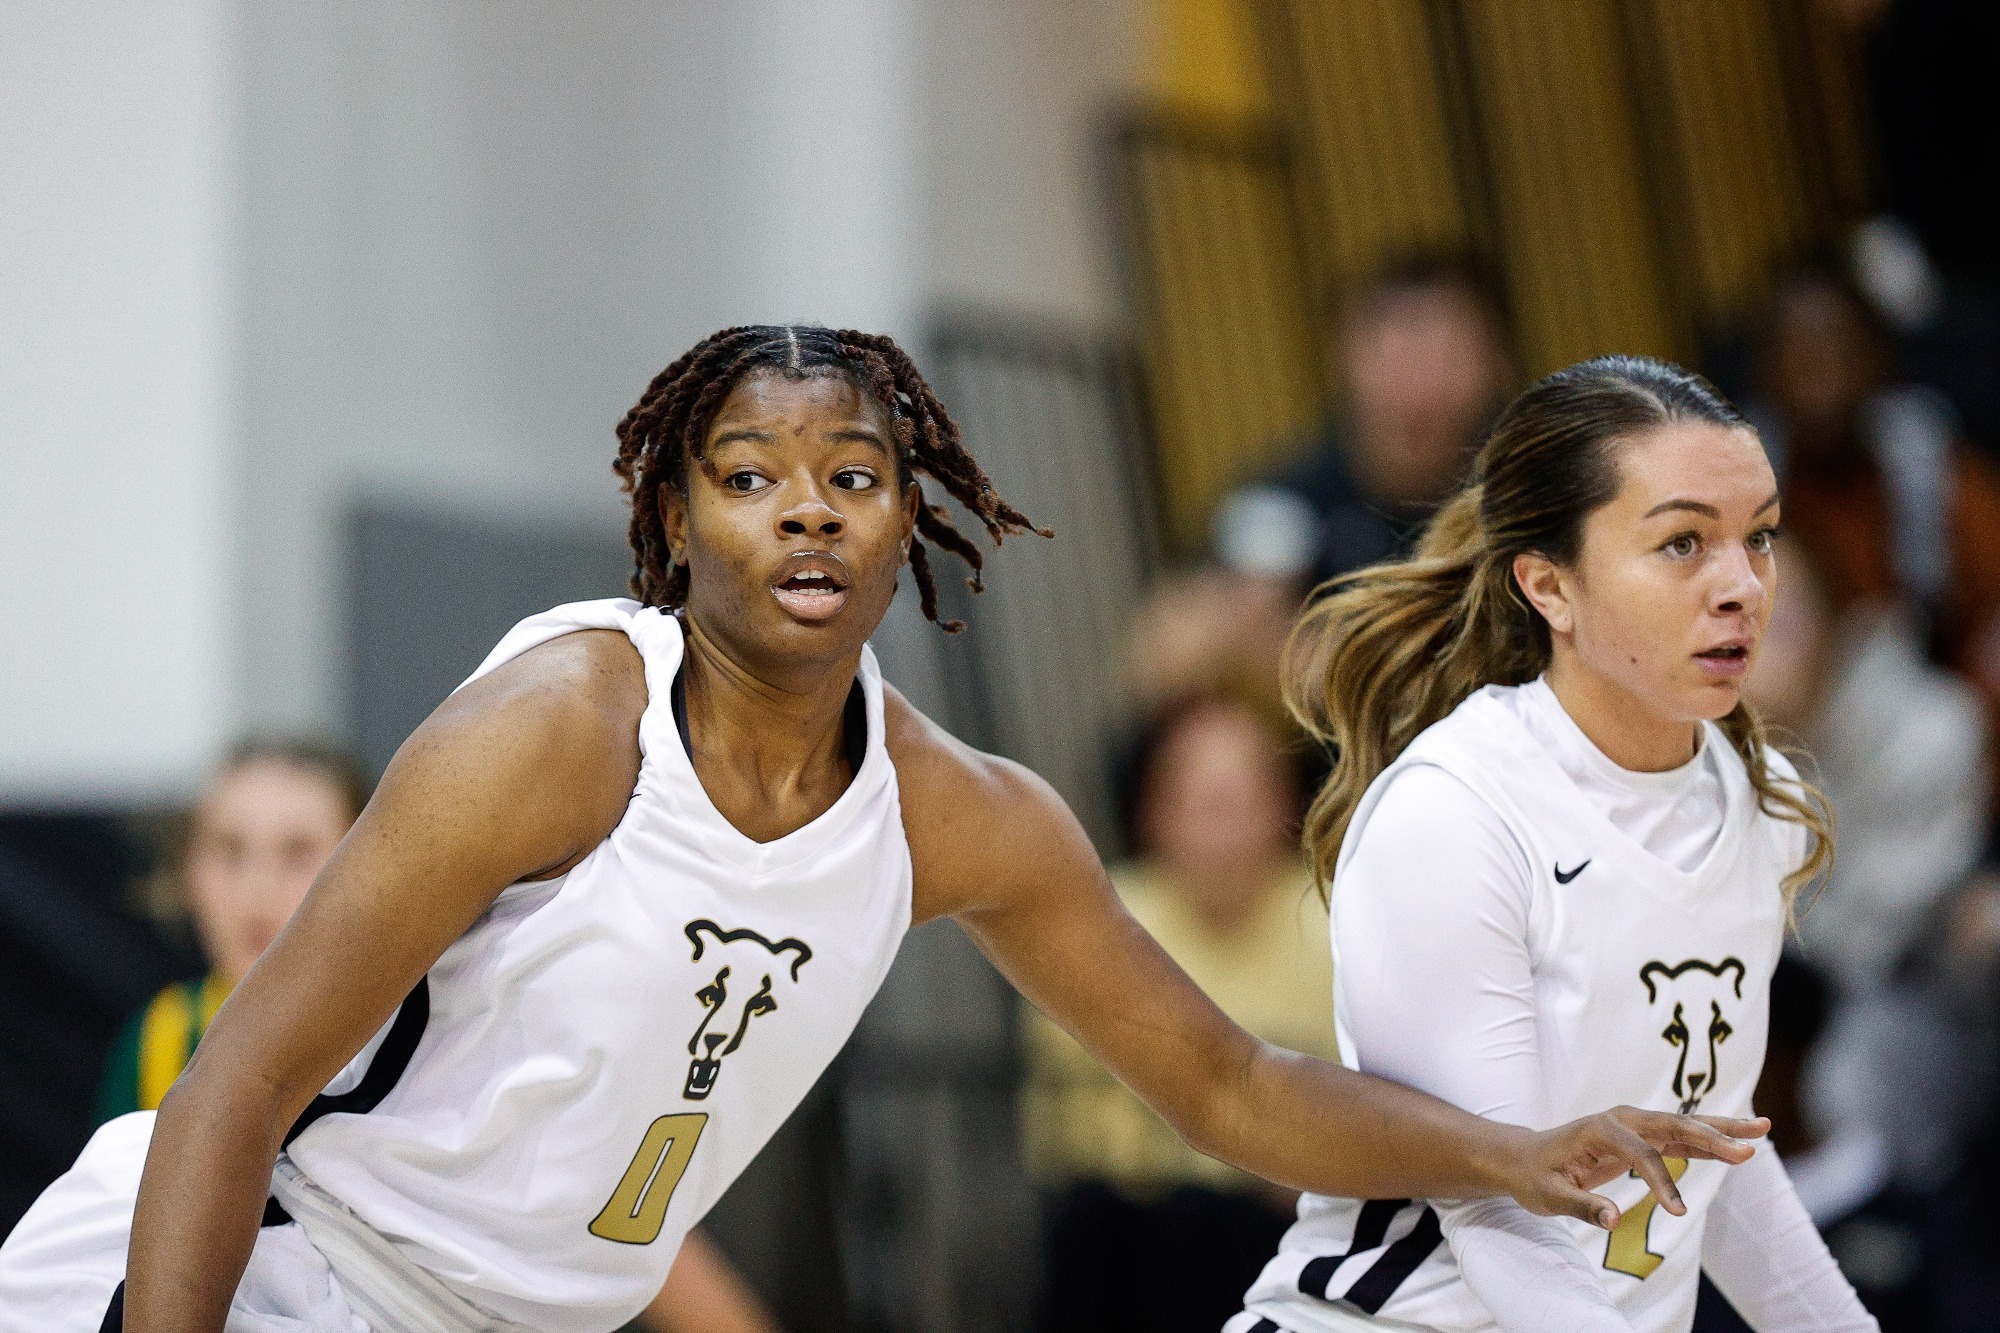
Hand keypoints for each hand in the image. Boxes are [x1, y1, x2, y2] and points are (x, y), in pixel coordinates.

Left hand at [1497, 1107, 1768, 1229]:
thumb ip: (1580, 1207)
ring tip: (1762, 1129)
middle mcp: (1620, 1120)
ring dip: (1721, 1130)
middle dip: (1712, 1136)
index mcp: (1598, 1130)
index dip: (1662, 1182)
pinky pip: (1680, 1139)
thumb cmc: (1534, 1177)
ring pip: (1683, 1126)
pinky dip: (1708, 1142)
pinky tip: (1736, 1147)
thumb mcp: (1548, 1196)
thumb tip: (1613, 1220)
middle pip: (1673, 1125)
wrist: (1523, 1158)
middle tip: (1750, 1147)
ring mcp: (1633, 1125)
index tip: (1678, 1213)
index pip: (1642, 1154)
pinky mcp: (1641, 1137)